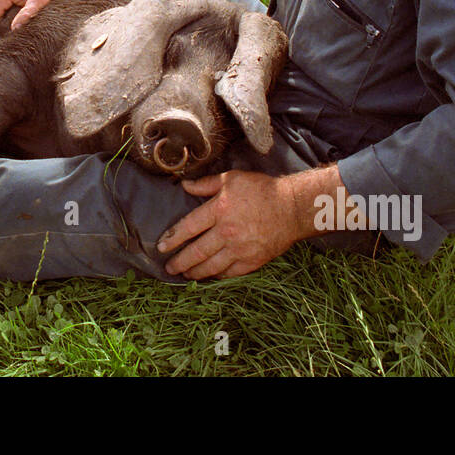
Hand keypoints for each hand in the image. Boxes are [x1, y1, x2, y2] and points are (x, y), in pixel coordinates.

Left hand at [157, 168, 333, 278]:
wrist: (292, 208)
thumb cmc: (262, 190)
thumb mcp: (232, 179)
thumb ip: (206, 184)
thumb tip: (184, 185)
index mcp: (219, 210)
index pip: (188, 227)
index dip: (173, 238)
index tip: (162, 246)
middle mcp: (226, 232)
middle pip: (196, 252)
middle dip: (179, 262)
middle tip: (169, 267)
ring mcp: (239, 249)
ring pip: (210, 266)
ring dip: (194, 272)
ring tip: (184, 274)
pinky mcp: (252, 261)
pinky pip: (229, 273)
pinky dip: (216, 276)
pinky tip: (209, 275)